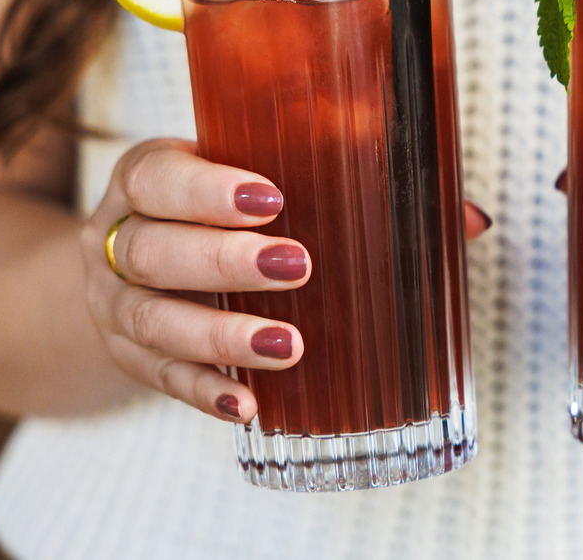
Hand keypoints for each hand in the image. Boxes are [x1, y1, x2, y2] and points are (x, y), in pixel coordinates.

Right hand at [82, 138, 489, 421]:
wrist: (128, 261)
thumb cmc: (216, 211)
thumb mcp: (254, 178)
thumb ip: (351, 184)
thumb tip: (468, 219)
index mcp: (146, 177)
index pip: (158, 177)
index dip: (206, 190)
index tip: (271, 198)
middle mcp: (117, 240)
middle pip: (156, 252)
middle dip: (225, 262)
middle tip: (297, 266)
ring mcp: (114, 305)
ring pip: (154, 322)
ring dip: (220, 337)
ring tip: (287, 346)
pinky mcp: (128, 358)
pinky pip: (158, 380)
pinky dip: (202, 392)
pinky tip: (246, 404)